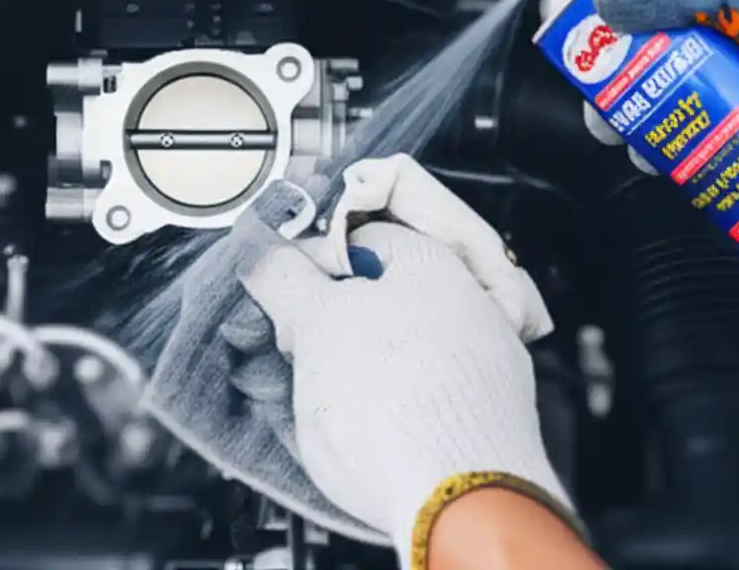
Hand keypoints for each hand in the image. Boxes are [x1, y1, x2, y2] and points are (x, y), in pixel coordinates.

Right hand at [240, 220, 574, 566]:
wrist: (456, 500)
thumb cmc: (394, 399)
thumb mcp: (316, 322)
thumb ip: (284, 276)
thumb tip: (264, 249)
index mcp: (433, 264)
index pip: (359, 238)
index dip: (309, 262)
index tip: (278, 289)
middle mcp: (466, 308)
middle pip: (372, 302)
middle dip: (317, 328)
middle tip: (282, 350)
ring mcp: (475, 369)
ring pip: (386, 357)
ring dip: (332, 374)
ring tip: (291, 398)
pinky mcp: (472, 422)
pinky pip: (408, 402)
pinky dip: (370, 412)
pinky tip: (336, 434)